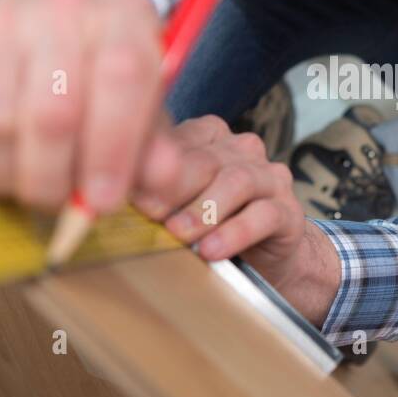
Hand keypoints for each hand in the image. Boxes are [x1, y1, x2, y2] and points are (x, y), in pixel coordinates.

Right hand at [0, 0, 179, 212]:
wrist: (52, 12)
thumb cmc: (103, 72)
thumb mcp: (145, 101)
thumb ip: (156, 148)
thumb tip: (160, 187)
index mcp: (118, 19)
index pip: (120, 81)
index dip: (112, 154)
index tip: (103, 203)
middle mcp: (53, 11)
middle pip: (50, 115)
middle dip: (55, 180)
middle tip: (60, 204)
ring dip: (10, 178)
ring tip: (27, 182)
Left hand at [141, 116, 340, 325]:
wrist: (269, 260)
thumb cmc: (212, 227)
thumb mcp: (178, 205)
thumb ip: (153, 193)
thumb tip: (108, 197)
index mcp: (210, 136)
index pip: (180, 141)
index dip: (153, 167)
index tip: (129, 193)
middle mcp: (242, 149)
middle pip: (206, 160)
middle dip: (175, 189)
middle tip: (150, 214)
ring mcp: (269, 177)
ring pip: (237, 181)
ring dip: (204, 210)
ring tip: (180, 234)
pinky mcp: (288, 210)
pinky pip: (263, 215)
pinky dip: (234, 233)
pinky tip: (212, 250)